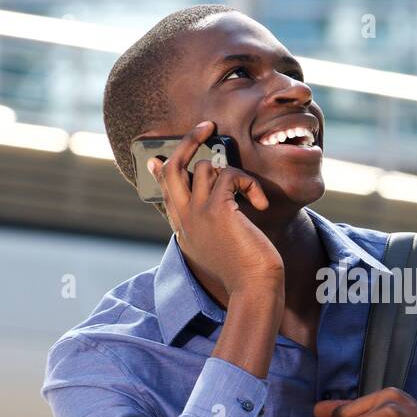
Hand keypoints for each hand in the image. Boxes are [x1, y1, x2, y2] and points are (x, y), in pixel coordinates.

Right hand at [147, 120, 283, 295]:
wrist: (253, 289)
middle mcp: (183, 219)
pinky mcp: (216, 209)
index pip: (165, 192)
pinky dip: (251, 185)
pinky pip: (230, 175)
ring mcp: (196, 213)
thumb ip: (211, 221)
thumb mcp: (220, 245)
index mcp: (183, 228)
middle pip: (171, 167)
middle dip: (187, 141)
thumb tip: (217, 194)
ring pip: (205, 167)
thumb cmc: (245, 270)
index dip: (160, 171)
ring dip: (233, 174)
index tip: (155, 158)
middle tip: (207, 127)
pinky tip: (261, 206)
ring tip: (251, 197)